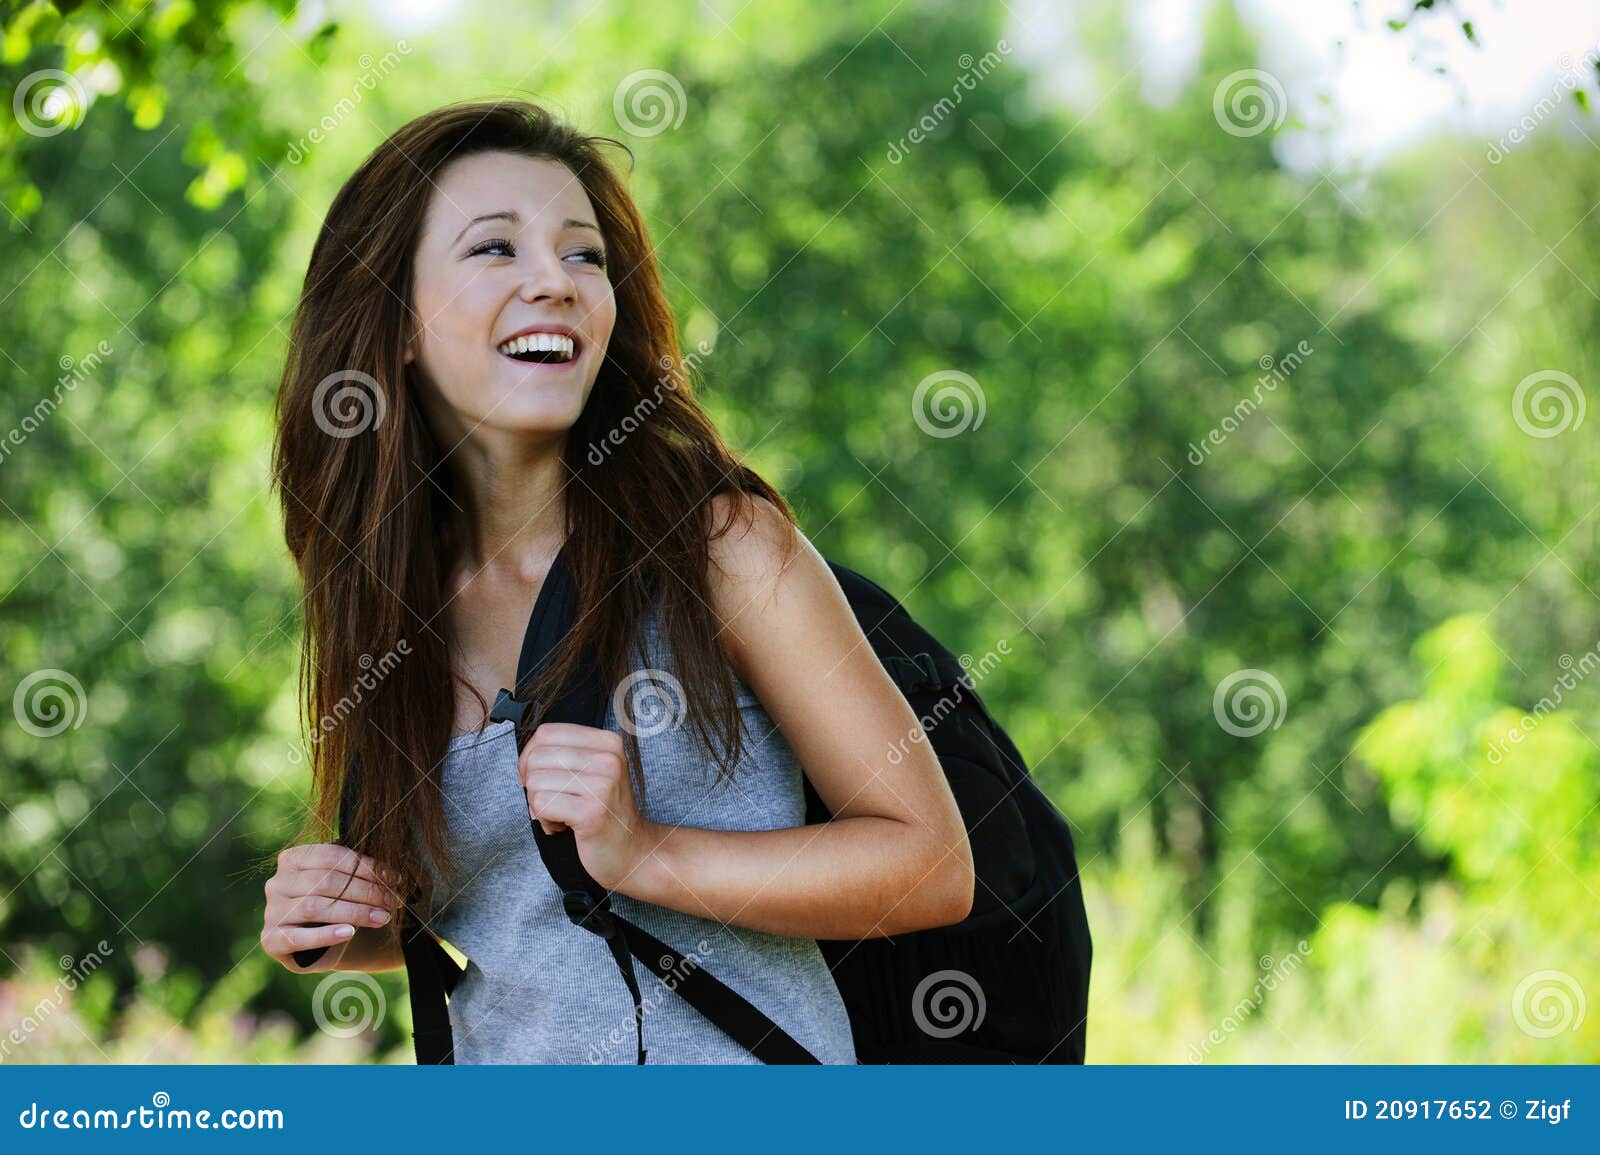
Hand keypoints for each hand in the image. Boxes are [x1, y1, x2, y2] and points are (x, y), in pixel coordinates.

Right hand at [261, 843, 401, 971]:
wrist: (314, 943)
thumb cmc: (330, 903)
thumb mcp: (339, 881)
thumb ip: (353, 868)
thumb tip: (388, 869)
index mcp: (293, 859)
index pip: (333, 856)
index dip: (368, 867)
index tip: (395, 878)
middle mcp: (277, 883)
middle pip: (327, 882)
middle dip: (367, 891)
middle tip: (394, 901)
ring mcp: (271, 912)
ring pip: (316, 907)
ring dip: (355, 912)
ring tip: (382, 918)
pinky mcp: (271, 940)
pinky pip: (299, 937)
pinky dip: (326, 935)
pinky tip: (349, 933)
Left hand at [518, 721, 656, 890]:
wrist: (633, 851)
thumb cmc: (607, 812)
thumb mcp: (594, 772)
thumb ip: (566, 755)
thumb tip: (525, 757)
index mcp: (608, 742)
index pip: (547, 733)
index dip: (529, 756)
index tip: (536, 778)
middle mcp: (608, 758)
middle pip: (537, 758)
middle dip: (532, 784)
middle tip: (552, 802)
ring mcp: (602, 785)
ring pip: (535, 782)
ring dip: (538, 804)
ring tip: (560, 815)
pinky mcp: (592, 812)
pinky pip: (542, 804)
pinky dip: (544, 819)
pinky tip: (562, 826)